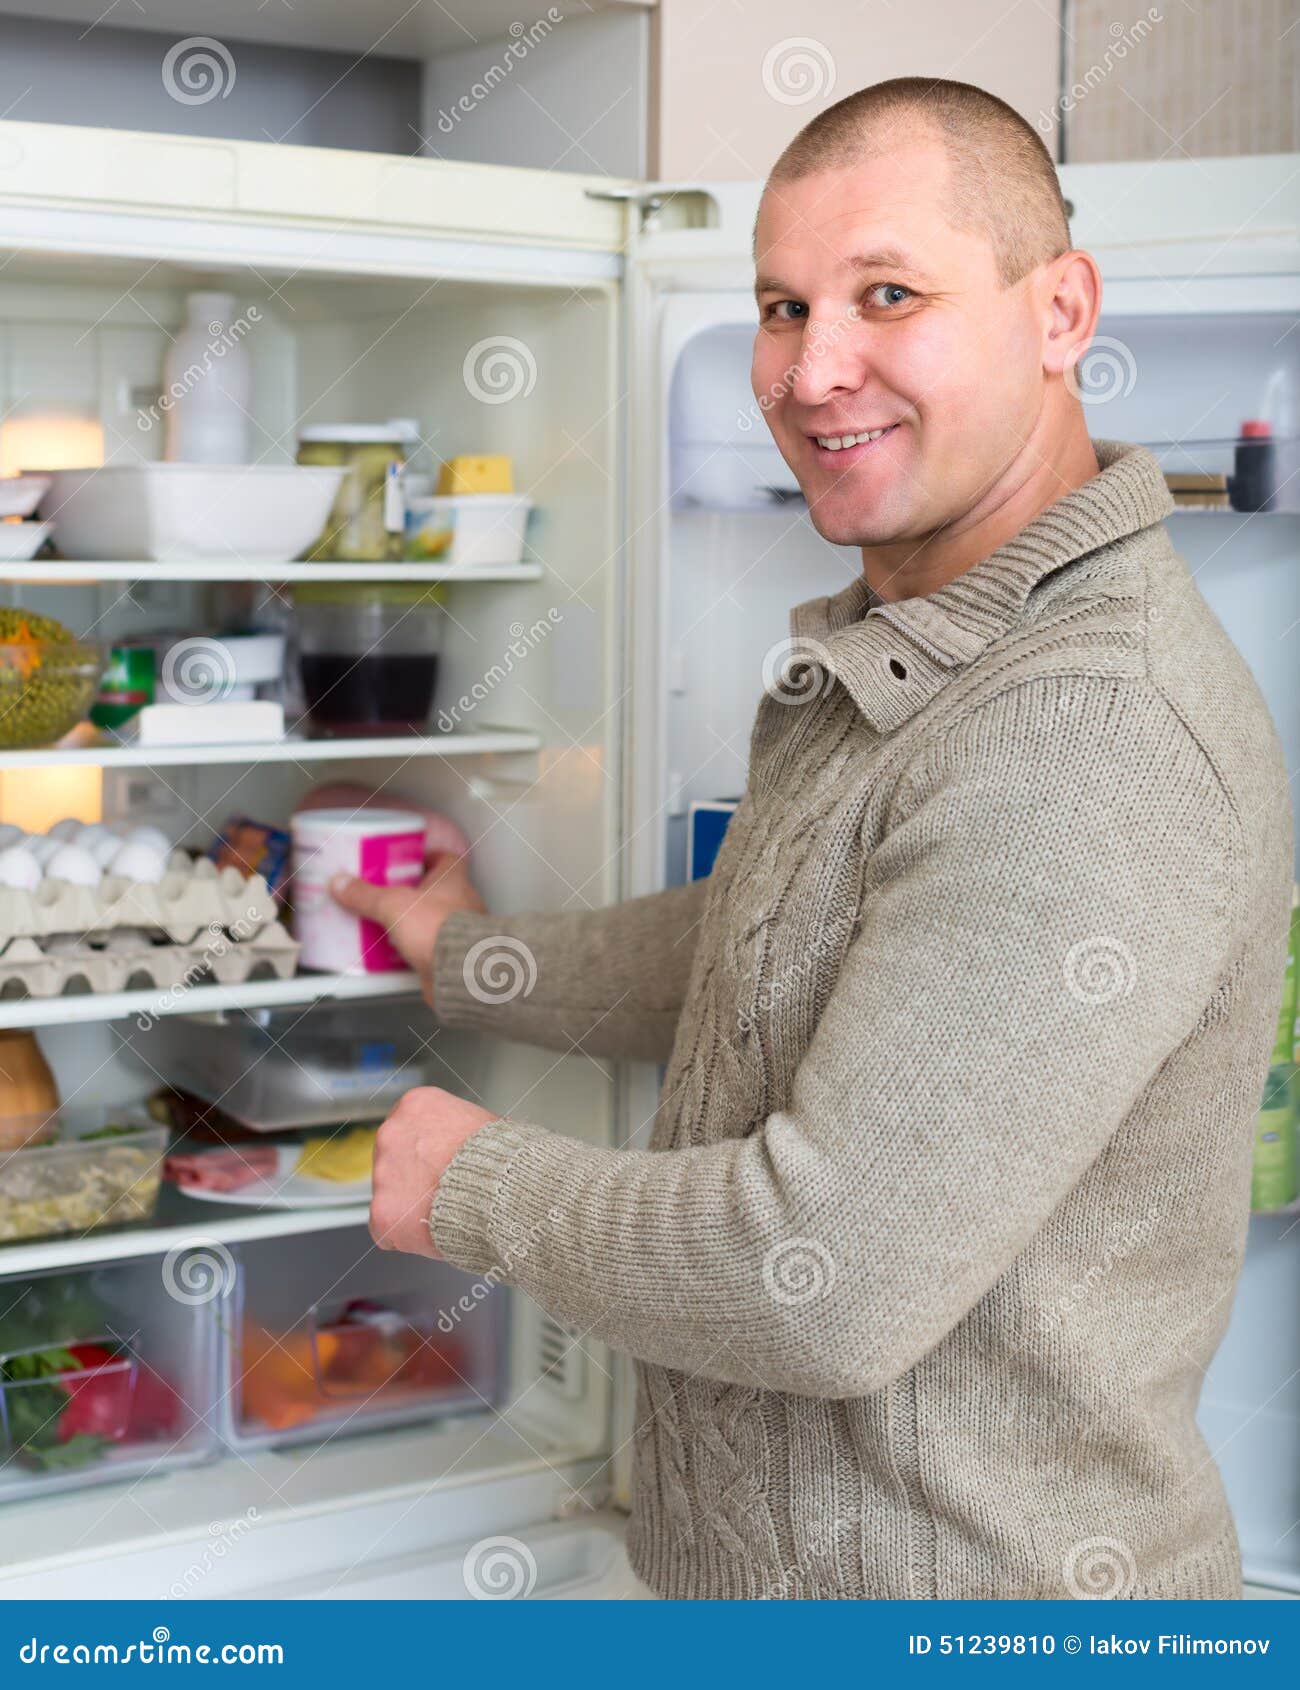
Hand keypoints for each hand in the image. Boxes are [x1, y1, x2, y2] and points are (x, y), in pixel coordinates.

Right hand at [329, 850, 485, 1006]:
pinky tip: (392, 954)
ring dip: (412, 923)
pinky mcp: (453, 956)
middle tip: (385, 894)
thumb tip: (340, 883)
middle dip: (412, 893)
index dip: (426, 857)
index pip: (445, 858)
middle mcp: (462, 903)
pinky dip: (413, 950)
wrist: (459, 971)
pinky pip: (429, 948)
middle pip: (436, 891)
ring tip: (384, 924)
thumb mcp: (393, 904)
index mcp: (453, 880)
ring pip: (433, 921)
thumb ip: (366, 894)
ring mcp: (459, 931)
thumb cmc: (437, 927)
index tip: (406, 860)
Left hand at [369, 1085, 497, 1257]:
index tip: (436, 1165)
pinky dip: (407, 1236)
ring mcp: (383, 1173)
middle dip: (412, 1178)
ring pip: (389, 1196)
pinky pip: (387, 1229)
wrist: (502, 1191)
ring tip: (445, 1211)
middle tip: (441, 1191)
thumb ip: (456, 1131)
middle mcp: (391, 1133)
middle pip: (392, 1160)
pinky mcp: (382, 1212)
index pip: (407, 1129)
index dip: (424, 1153)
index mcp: (416, 1105)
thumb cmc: (502, 1160)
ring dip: (410, 1207)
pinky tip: (433, 1230)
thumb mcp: (482, 1123)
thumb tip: (460, 1144)